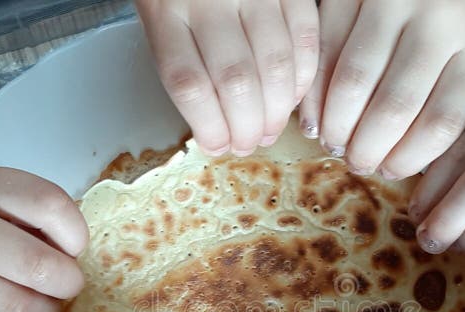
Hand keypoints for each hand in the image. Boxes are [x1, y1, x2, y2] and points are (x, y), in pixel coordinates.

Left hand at [137, 0, 318, 155]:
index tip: (217, 146)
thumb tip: (217, 127)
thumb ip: (182, 61)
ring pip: (274, 66)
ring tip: (270, 128)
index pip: (188, 84)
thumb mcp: (159, 16)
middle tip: (249, 143)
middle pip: (235, 82)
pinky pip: (305, 37)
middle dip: (247, 128)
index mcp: (164, 11)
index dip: (209, 127)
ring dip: (277, 110)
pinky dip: (304, 76)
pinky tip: (294, 95)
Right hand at [299, 0, 464, 177]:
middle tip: (355, 162)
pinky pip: (325, 50)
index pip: (444, 120)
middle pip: (396, 107)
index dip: (410, 159)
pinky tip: (313, 115)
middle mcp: (439, 18)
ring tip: (333, 142)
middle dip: (367, 149)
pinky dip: (314, 91)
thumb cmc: (448, 4)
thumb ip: (444, 90)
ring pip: (355, 81)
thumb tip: (397, 160)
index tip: (390, 171)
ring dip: (337, 124)